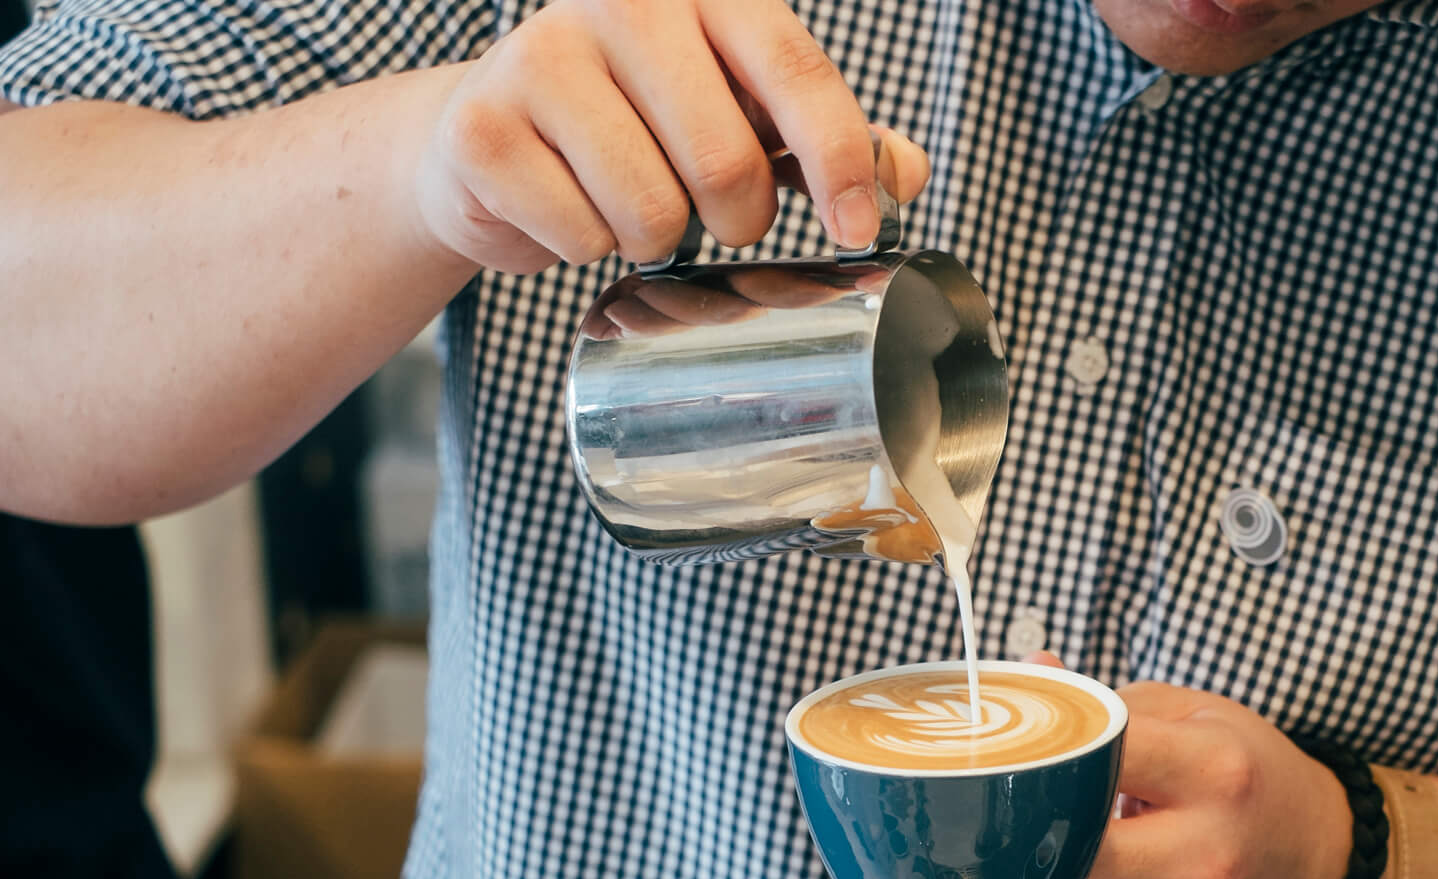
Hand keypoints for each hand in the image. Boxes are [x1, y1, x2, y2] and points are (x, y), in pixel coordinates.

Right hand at [414, 0, 930, 273]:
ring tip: (628, 203)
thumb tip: (905, 171)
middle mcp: (622, 3)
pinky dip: (586, 247)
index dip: (839, 161)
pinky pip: (579, 235)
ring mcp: (541, 55)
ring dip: (654, 241)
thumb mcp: (744, 119)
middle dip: (734, 220)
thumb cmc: (639, 127)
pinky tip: (568, 206)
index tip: (859, 229)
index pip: (795, 72)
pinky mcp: (483, 125)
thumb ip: (829, 140)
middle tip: (711, 215)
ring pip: (651, 212)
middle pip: (725, 163)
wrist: (492, 138)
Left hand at [1038, 661, 1355, 878]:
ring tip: (1043, 837)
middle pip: (1065, 846)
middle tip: (1002, 799)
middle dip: (1022, 822)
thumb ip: (1108, 700)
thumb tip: (1027, 671)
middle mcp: (1204, 858)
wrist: (1318, 868)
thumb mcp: (1198, 716)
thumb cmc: (1247, 778)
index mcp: (1218, 775)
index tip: (1020, 742)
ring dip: (1032, 868)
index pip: (1097, 754)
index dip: (1046, 746)